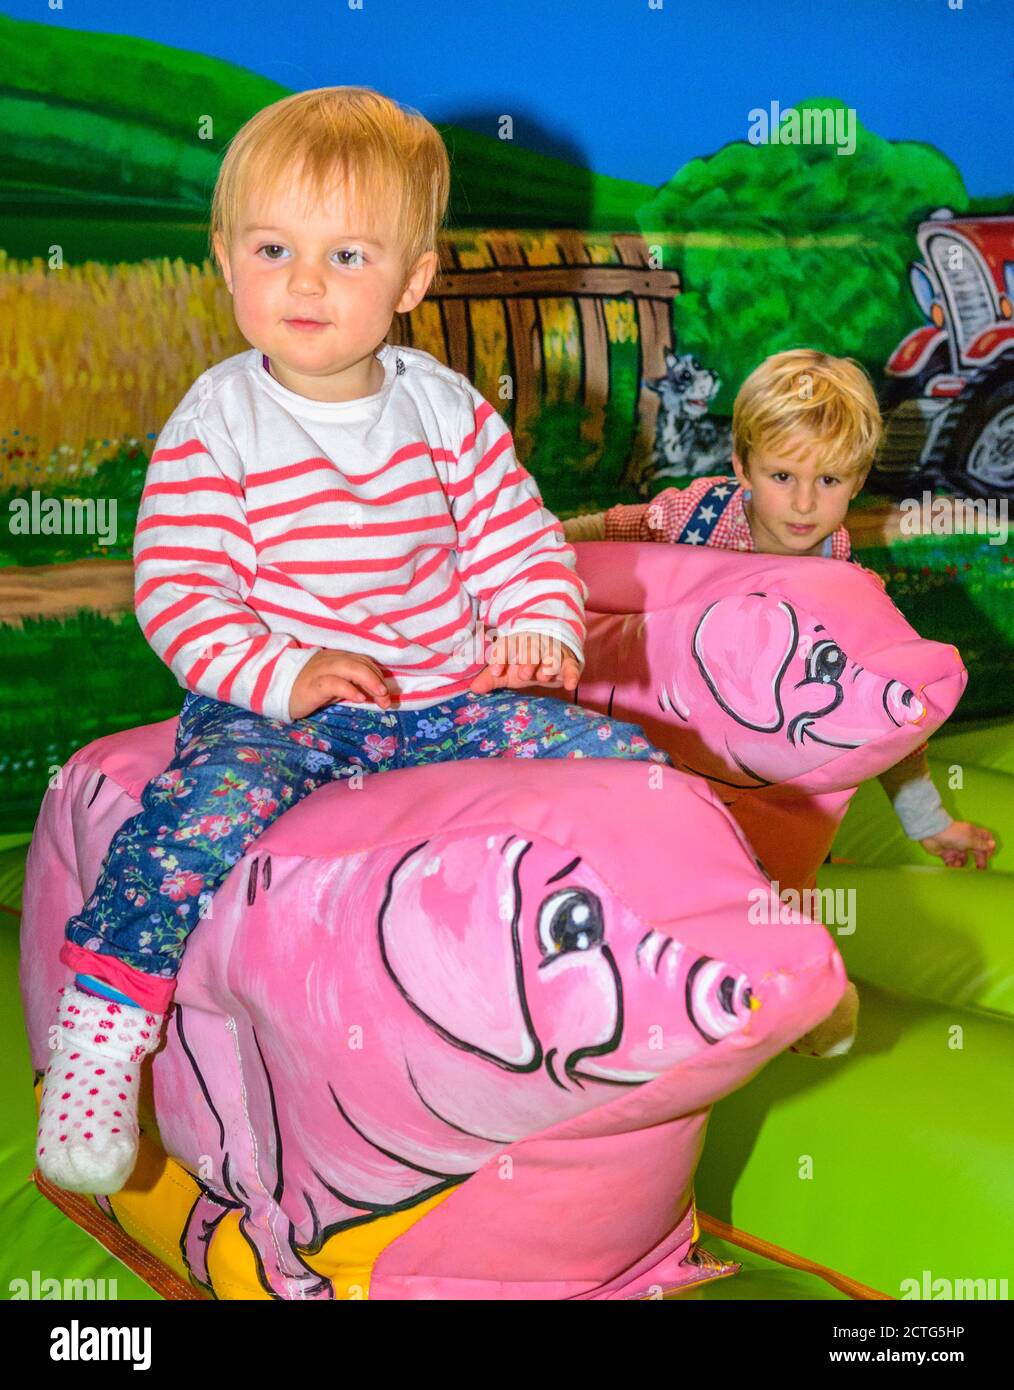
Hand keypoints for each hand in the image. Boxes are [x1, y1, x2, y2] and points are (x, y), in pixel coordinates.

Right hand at [289, 649, 392, 719]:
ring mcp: (321, 670)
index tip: (386, 694)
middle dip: (378, 680)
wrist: (278, 691)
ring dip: (369, 681)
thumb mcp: (334, 684)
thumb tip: (376, 693)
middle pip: (360, 663)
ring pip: (350, 667)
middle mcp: (331, 659)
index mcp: (337, 657)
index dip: (378, 675)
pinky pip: (334, 682)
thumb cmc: (308, 689)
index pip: (364, 661)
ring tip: (380, 696)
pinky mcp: (313, 684)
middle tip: (387, 700)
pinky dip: (349, 689)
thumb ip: (352, 684)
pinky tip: (359, 698)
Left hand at [468, 631, 582, 695]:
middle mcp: (534, 647)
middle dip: (527, 659)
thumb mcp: (508, 670)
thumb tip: (473, 689)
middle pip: (531, 649)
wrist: (552, 649)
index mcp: (516, 645)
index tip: (494, 672)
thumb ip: (491, 678)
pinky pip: (571, 667)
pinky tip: (570, 685)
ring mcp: (552, 654)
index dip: (500, 657)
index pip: (506, 647)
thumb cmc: (525, 663)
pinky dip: (572, 675)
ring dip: (548, 666)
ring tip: (543, 677)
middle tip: (522, 673)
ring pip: (551, 657)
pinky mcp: (568, 663)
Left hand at [920, 820, 995, 869]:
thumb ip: (981, 844)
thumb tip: (992, 844)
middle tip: (980, 869)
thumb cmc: (953, 834)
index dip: (988, 847)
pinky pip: (952, 862)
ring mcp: (955, 847)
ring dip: (962, 863)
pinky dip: (952, 864)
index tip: (988, 855)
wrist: (932, 834)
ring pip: (963, 859)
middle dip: (978, 861)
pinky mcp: (946, 853)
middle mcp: (964, 841)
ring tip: (958, 863)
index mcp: (972, 834)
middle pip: (975, 852)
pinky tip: (951, 864)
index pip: (984, 839)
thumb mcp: (970, 839)